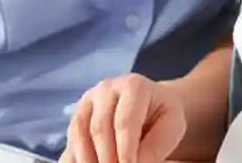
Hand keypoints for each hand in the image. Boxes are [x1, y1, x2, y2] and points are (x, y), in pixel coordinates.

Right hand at [61, 74, 186, 162]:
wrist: (151, 103)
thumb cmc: (162, 114)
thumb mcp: (171, 127)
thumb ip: (155, 147)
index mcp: (133, 86)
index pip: (125, 122)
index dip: (125, 150)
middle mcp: (105, 89)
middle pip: (99, 128)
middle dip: (107, 158)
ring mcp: (87, 101)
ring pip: (79, 132)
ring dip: (88, 159)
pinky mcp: (77, 116)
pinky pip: (70, 140)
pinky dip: (76, 158)